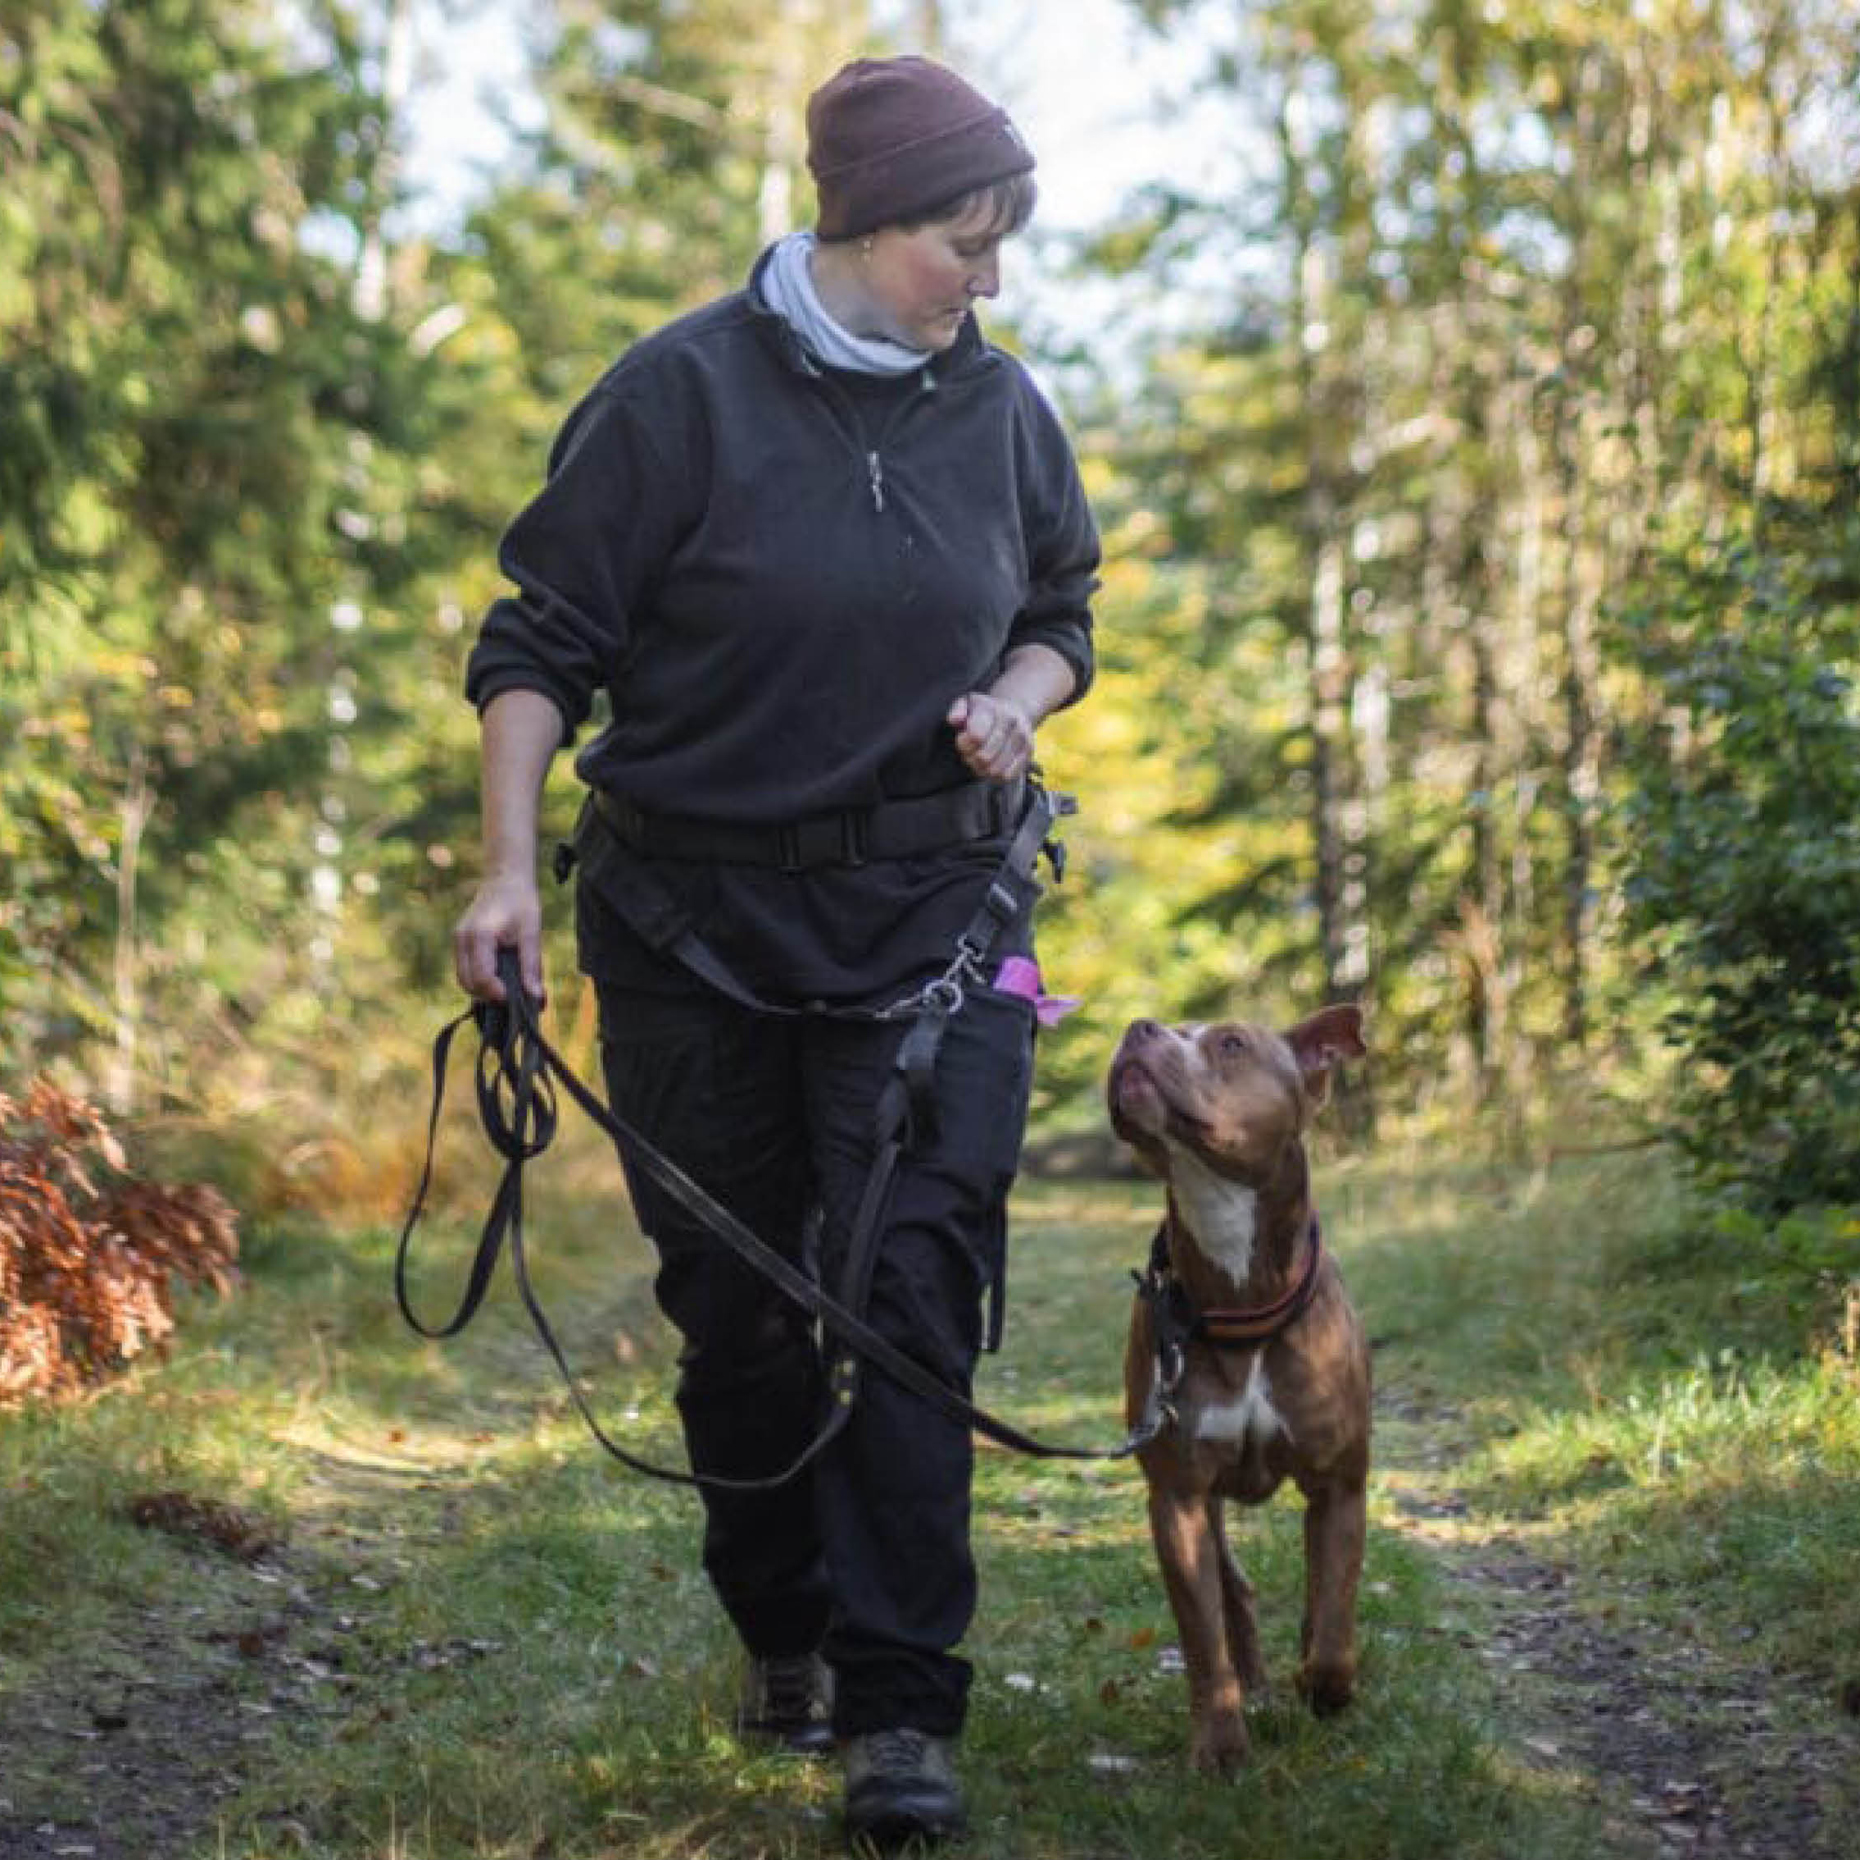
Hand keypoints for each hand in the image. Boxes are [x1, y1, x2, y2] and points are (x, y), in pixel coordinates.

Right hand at [453, 872, 545, 1004]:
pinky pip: (465, 970)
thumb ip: (531, 966)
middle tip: (515, 997)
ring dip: (483, 990)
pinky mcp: (459, 942)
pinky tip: (499, 977)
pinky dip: (479, 979)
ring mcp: (457, 940)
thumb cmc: (521, 902)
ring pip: (464, 980)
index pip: (482, 977)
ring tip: (508, 988)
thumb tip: (535, 997)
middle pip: (468, 983)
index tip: (516, 998)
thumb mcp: (532, 932)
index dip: (498, 993)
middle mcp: (462, 939)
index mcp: (480, 935)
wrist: (505, 879)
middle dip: (490, 995)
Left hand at [946, 689, 1035, 781]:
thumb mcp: (968, 704)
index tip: (962, 740)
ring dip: (981, 769)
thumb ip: (957, 710)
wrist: (1016, 710)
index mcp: (995, 710)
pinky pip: (1007, 776)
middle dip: (971, 758)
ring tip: (979, 760)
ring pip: (995, 769)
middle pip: (985, 756)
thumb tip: (954, 721)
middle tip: (970, 753)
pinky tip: (990, 766)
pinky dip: (994, 776)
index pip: (976, 736)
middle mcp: (1012, 723)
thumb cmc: (986, 711)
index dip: (964, 744)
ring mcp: (1023, 740)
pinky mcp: (1028, 754)